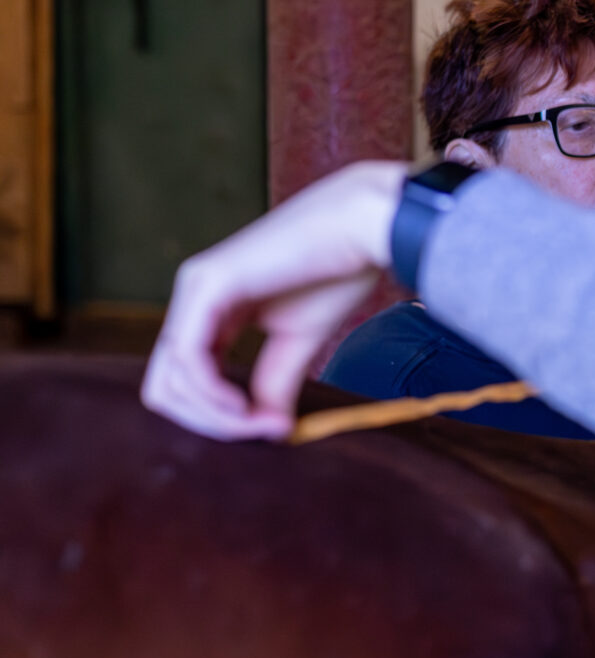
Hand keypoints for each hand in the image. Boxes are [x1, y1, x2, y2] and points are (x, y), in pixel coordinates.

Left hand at [142, 161, 406, 440]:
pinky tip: (247, 406)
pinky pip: (187, 360)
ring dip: (216, 417)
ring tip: (266, 422)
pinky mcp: (207, 285)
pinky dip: (213, 396)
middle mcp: (193, 299)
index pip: (186, 381)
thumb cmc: (339, 270)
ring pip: (171, 381)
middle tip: (267, 432)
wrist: (365, 225)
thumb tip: (269, 431)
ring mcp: (195, 289)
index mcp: (212, 310)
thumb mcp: (301, 339)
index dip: (220, 417)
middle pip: (166, 388)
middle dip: (212, 424)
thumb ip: (274, 381)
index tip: (275, 428)